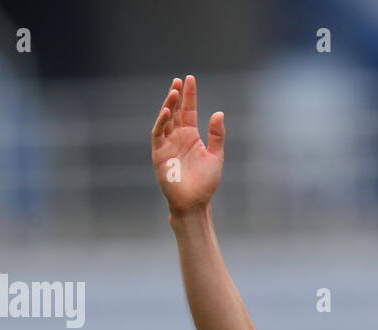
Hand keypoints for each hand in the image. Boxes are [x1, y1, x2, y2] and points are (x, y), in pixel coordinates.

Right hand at [150, 75, 224, 215]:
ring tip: (174, 91)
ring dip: (169, 105)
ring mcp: (167, 144)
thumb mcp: (216, 156)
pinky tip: (167, 112)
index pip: (189, 111)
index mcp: (191, 136)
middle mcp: (178, 137)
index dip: (189, 95)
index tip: (190, 79)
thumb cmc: (206, 182)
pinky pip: (158, 134)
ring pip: (166, 120)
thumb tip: (219, 113)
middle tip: (179, 81)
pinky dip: (161, 122)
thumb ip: (217, 135)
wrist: (195, 202)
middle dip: (177, 96)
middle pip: (176, 112)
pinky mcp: (159, 153)